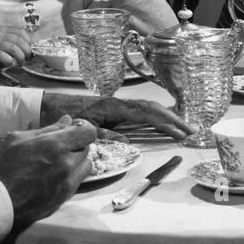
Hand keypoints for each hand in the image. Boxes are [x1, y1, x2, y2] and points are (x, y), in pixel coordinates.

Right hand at [0, 26, 31, 74]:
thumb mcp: (0, 42)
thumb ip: (12, 42)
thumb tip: (29, 50)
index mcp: (3, 29)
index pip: (22, 33)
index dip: (28, 43)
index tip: (29, 52)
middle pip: (20, 41)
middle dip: (27, 52)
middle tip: (26, 60)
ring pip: (14, 48)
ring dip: (20, 58)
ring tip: (20, 63)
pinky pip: (3, 55)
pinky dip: (9, 60)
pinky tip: (10, 63)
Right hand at [0, 116, 96, 225]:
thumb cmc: (1, 167)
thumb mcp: (17, 140)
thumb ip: (47, 130)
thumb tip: (67, 120)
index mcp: (54, 145)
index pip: (88, 132)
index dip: (82, 129)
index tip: (73, 130)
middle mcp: (66, 163)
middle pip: (87, 148)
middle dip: (76, 144)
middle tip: (59, 147)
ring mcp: (67, 182)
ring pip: (86, 165)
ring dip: (77, 160)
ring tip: (58, 162)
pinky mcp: (65, 197)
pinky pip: (79, 180)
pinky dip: (73, 175)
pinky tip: (55, 175)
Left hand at [39, 93, 191, 139]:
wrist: (52, 106)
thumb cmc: (66, 117)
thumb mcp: (83, 127)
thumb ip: (104, 134)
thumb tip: (127, 141)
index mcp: (114, 106)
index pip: (146, 113)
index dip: (165, 122)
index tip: (179, 131)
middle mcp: (121, 103)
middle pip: (153, 108)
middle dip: (174, 119)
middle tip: (192, 130)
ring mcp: (120, 105)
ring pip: (150, 108)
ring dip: (168, 117)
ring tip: (186, 128)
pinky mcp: (119, 110)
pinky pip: (143, 112)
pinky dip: (158, 117)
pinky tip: (167, 123)